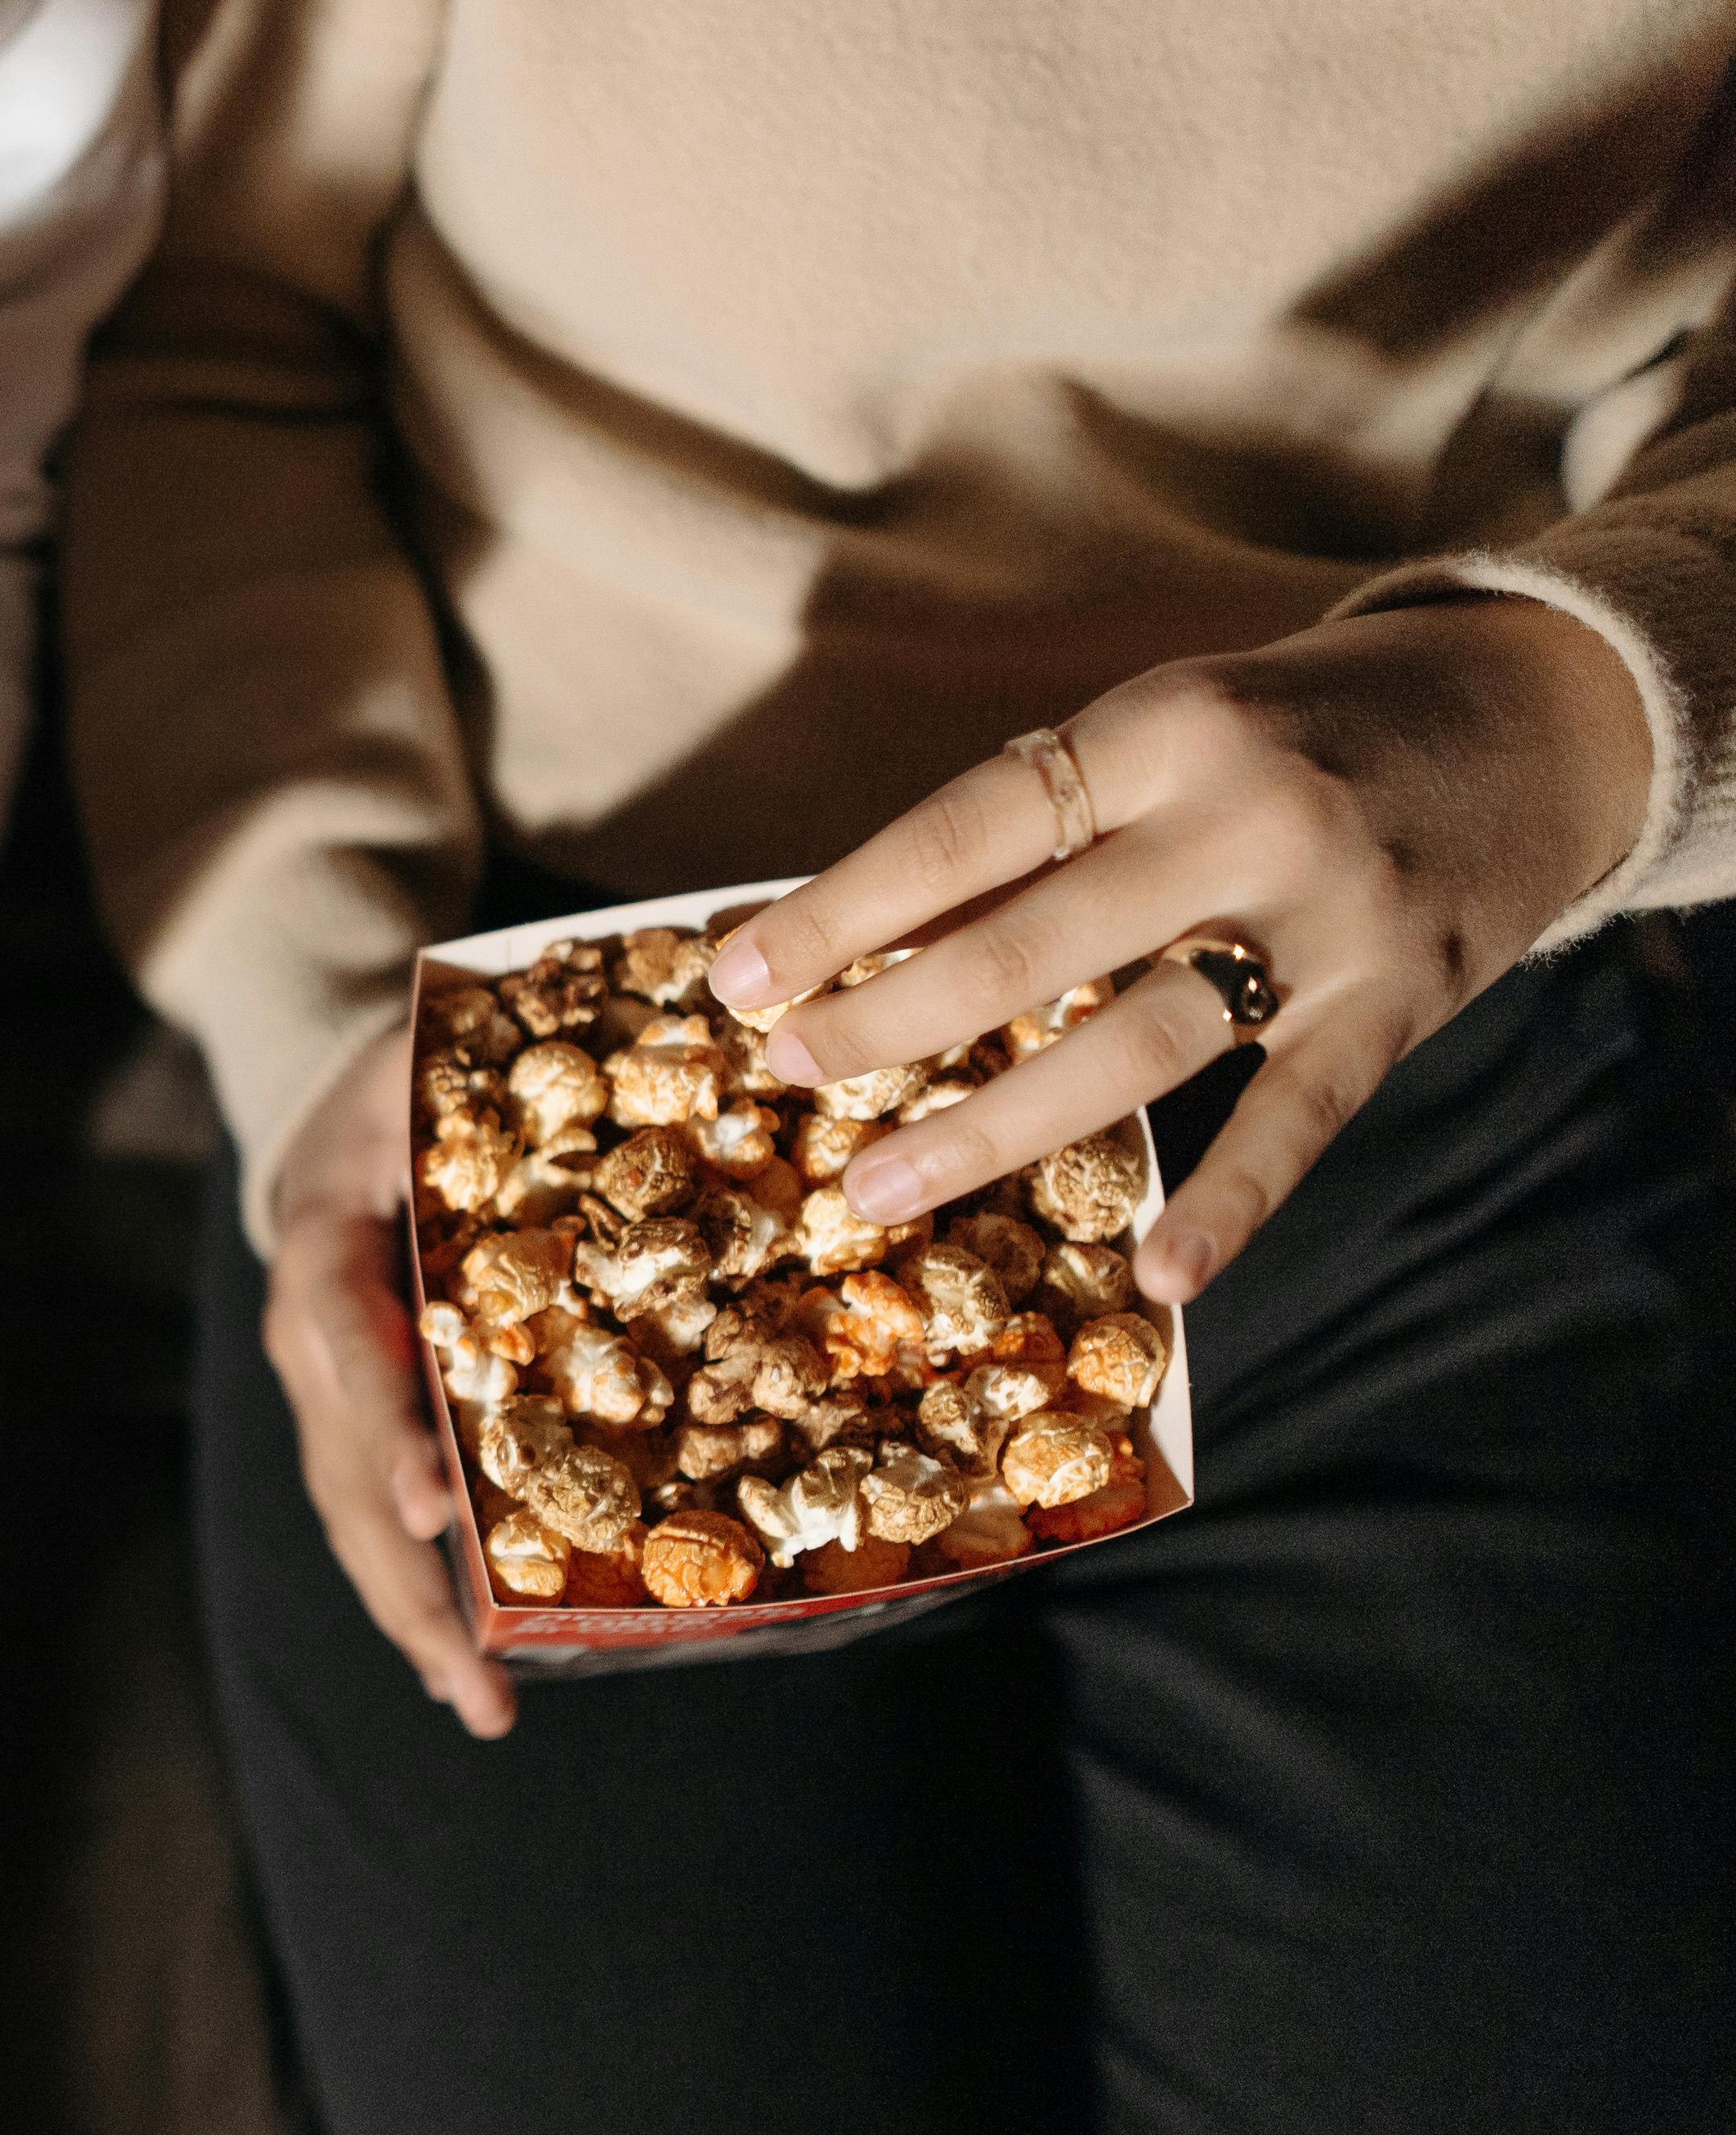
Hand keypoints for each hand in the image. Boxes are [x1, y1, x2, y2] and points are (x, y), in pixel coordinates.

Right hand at [270, 1029, 516, 1736]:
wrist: (327, 1116)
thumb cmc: (394, 1082)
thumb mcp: (411, 1060)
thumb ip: (453, 1088)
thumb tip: (601, 1100)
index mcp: (322, 1255)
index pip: (345, 1351)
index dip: (382, 1434)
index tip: (432, 1509)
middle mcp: (314, 1346)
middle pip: (348, 1484)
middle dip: (410, 1588)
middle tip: (473, 1679)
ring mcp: (331, 1399)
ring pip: (359, 1524)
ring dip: (417, 1619)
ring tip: (479, 1704)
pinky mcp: (361, 1426)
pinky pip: (381, 1519)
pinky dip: (423, 1596)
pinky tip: (476, 1664)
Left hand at [706, 598, 1650, 1302]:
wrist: (1548, 713)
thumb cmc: (1295, 730)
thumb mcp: (1161, 736)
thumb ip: (1026, 832)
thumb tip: (838, 930)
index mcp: (1166, 729)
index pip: (964, 831)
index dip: (837, 911)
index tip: (732, 978)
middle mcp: (1244, 818)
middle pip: (1027, 947)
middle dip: (884, 1022)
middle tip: (785, 1075)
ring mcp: (1331, 920)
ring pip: (1134, 1046)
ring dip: (991, 1127)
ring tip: (874, 1187)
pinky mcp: (1402, 1004)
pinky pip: (1298, 1119)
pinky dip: (1230, 1203)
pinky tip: (1159, 1275)